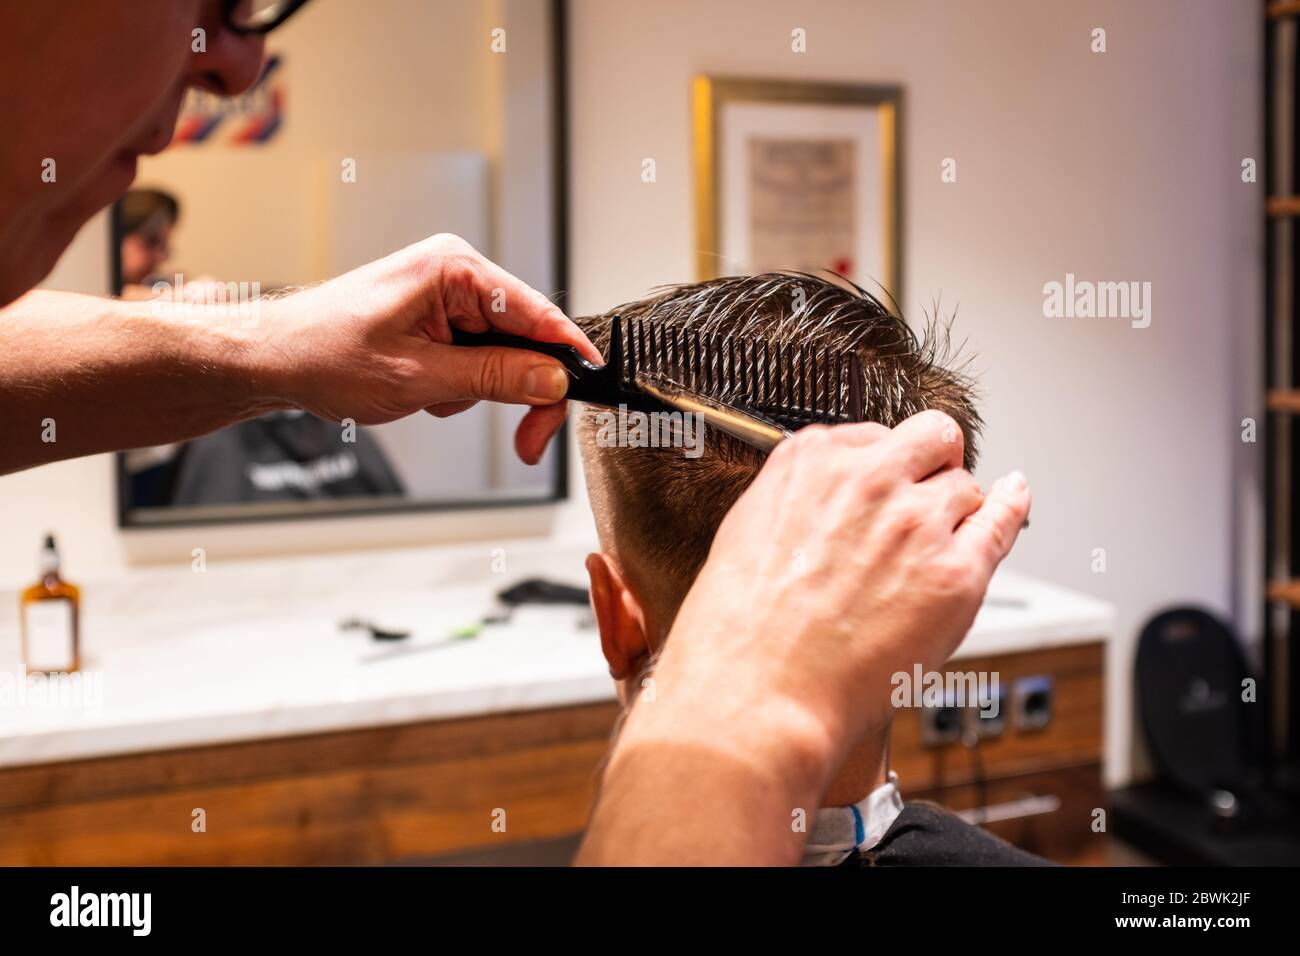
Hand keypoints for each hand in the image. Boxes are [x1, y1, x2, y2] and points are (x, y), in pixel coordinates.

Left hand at [258, 234, 600, 463]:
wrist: (272, 359)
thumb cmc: (325, 354)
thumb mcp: (419, 377)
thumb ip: (494, 378)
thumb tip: (554, 378)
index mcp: (455, 269)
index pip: (537, 313)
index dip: (570, 355)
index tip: (595, 385)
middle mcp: (456, 273)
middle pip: (527, 338)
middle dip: (522, 390)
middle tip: (527, 443)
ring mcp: (446, 295)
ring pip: (502, 355)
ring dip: (479, 390)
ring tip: (431, 398)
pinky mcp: (436, 317)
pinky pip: (476, 357)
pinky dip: (459, 385)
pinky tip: (424, 390)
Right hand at [658, 410, 1030, 759]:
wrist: (759, 692)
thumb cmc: (742, 630)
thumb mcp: (747, 531)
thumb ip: (798, 498)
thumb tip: (828, 495)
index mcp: (811, 461)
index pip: (872, 436)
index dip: (881, 466)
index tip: (882, 488)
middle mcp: (868, 478)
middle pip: (931, 438)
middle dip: (930, 461)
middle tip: (925, 493)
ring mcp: (916, 522)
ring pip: (964, 487)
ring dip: (954, 511)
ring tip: (931, 551)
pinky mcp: (955, 571)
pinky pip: (1001, 521)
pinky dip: (1012, 507)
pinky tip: (1015, 498)